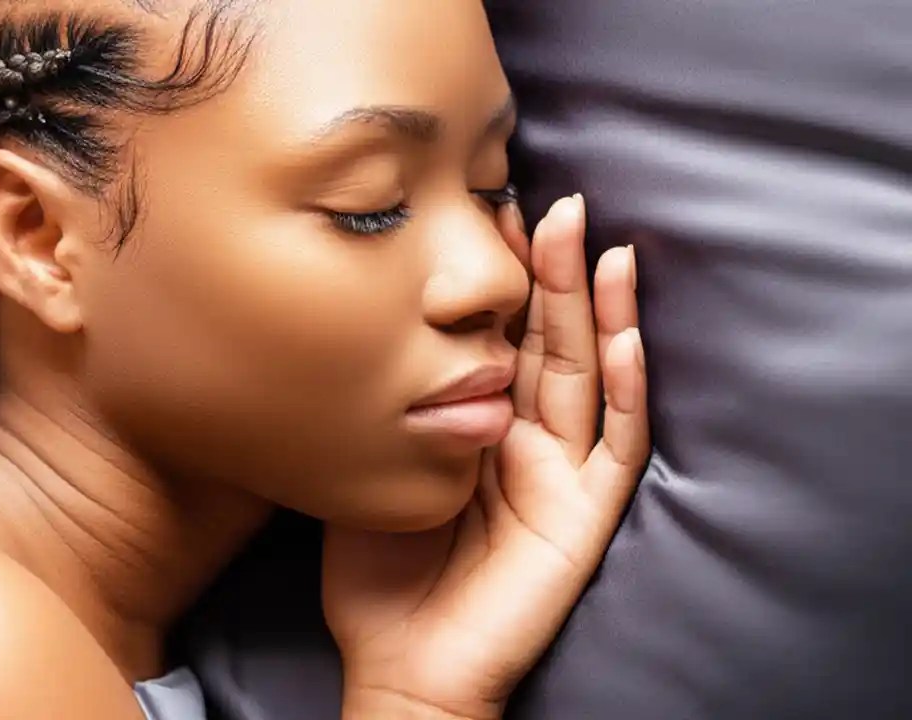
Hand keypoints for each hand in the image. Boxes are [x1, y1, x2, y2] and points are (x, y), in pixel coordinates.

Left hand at [324, 195, 648, 719]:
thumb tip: (380, 329)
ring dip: (597, 308)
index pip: (498, 337)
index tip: (491, 214)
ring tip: (597, 242)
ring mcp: (560, 474)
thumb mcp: (374, 465)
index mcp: (476, 423)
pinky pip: (616, 445)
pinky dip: (625, 389)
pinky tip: (626, 335)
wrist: (401, 660)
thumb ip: (393, 407)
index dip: (501, 281)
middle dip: (553, 271)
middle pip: (547, 340)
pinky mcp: (583, 515)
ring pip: (585, 375)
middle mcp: (524, 438)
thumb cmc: (378, 570)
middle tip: (552, 201)